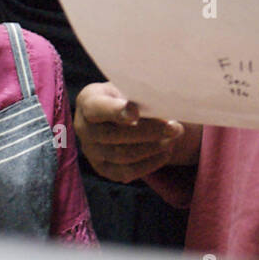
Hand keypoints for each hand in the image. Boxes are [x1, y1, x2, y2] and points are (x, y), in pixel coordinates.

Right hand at [74, 82, 197, 182]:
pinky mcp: (102, 168)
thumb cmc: (128, 94)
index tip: (137, 112)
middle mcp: (83, 128)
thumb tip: (160, 106)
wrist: (120, 111)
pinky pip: (126, 172)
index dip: (116, 112)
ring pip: (122, 156)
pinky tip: (165, 153)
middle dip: (149, 132)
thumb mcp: (129, 87)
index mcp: (88, 101)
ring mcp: (91, 151)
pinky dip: (149, 164)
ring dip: (152, 148)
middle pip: (114, 136)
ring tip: (174, 138)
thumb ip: (138, 95)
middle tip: (174, 127)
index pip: (97, 108)